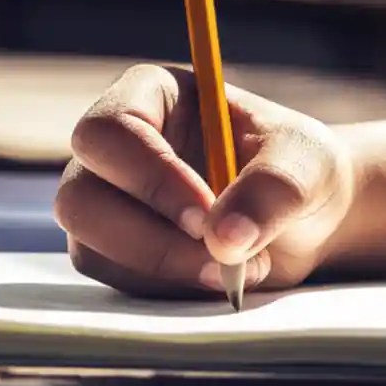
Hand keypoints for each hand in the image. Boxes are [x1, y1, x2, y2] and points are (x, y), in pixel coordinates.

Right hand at [53, 64, 354, 298]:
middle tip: (216, 261)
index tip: (206, 215)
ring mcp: (104, 200)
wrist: (304, 220)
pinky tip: (212, 280)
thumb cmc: (299, 170)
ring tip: (230, 272)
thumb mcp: (305, 164)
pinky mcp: (111, 250)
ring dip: (160, 270)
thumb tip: (224, 238)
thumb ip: (272, 189)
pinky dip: (163, 290)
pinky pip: (112, 279)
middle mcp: (112, 147)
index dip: (149, 176)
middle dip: (146, 237)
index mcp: (149, 96)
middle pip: (79, 194)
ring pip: (90, 244)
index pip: (110, 131)